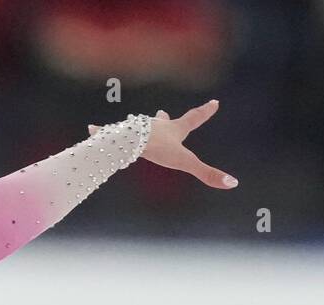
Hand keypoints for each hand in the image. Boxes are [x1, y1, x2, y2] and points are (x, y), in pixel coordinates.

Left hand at [90, 100, 236, 189]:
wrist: (132, 140)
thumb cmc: (159, 150)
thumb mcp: (186, 163)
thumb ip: (207, 174)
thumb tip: (233, 183)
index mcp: (174, 131)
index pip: (194, 119)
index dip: (205, 112)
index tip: (214, 102)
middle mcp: (156, 127)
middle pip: (163, 122)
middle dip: (165, 119)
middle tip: (164, 113)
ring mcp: (138, 129)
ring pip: (137, 126)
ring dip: (137, 126)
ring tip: (132, 125)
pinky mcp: (119, 134)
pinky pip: (108, 133)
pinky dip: (100, 131)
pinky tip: (90, 129)